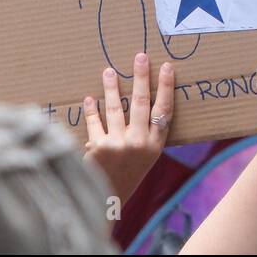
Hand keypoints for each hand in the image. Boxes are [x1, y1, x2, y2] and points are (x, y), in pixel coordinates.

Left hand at [81, 52, 173, 205]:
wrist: (108, 200)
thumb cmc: (128, 175)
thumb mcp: (146, 157)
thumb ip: (147, 134)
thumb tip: (140, 101)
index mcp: (155, 144)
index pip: (164, 110)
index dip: (166, 87)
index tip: (166, 67)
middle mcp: (140, 143)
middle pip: (140, 103)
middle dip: (141, 77)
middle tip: (140, 56)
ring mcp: (119, 145)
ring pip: (115, 108)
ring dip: (111, 87)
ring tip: (109, 71)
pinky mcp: (98, 148)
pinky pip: (95, 122)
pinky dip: (91, 109)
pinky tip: (89, 98)